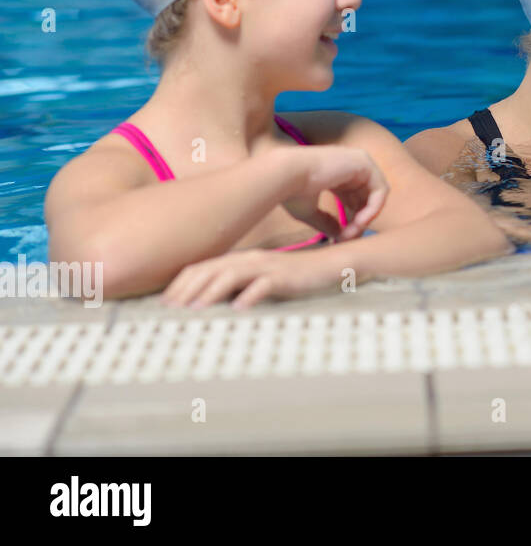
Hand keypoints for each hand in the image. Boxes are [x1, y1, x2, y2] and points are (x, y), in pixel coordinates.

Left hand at [161, 248, 338, 308]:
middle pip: (209, 270)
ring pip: (231, 275)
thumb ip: (235, 287)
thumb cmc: (290, 277)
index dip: (179, 285)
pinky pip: (263, 285)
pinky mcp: (284, 276)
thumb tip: (207, 304)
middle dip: (187, 290)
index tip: (164, 305)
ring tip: (195, 310)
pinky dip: (249, 296)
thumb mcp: (257, 280)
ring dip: (210, 293)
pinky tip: (239, 310)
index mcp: (238, 260)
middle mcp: (248, 259)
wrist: (327, 267)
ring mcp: (266, 266)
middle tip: (170, 311)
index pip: (200, 268)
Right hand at [289, 145, 388, 239]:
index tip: (342, 238)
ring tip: (350, 234)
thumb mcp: (310, 211)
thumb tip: (339, 236)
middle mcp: (350, 166)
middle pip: (366, 199)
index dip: (351, 220)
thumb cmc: (291, 191)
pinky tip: (359, 223)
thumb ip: (326, 222)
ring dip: (365, 219)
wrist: (285, 175)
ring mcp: (359, 161)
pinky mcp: (365, 163)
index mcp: (336, 174)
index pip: (353, 199)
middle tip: (348, 239)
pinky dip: (373, 209)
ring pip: (375, 196)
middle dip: (359, 222)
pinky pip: (380, 190)